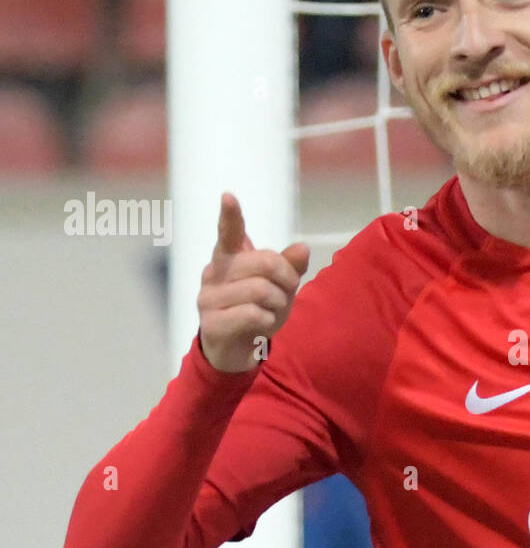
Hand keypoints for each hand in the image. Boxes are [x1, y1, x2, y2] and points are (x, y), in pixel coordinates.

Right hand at [197, 193, 309, 372]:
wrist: (236, 351)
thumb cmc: (257, 310)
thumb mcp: (280, 287)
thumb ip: (290, 267)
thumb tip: (302, 248)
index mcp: (229, 257)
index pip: (229, 232)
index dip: (230, 215)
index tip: (228, 196)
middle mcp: (214, 273)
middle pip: (264, 263)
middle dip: (287, 279)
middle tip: (289, 292)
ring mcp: (208, 298)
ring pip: (260, 290)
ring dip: (279, 304)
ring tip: (273, 312)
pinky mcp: (212, 324)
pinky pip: (253, 314)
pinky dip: (268, 321)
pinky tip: (263, 326)